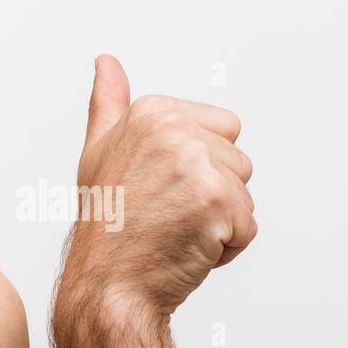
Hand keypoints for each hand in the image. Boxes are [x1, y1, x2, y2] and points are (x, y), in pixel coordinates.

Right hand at [59, 55, 254, 318]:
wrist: (107, 285)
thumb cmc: (106, 225)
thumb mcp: (100, 151)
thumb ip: (110, 103)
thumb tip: (107, 62)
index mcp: (153, 111)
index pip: (223, 129)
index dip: (199, 167)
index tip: (158, 187)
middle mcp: (174, 130)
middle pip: (238, 161)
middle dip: (213, 196)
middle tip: (166, 215)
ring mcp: (196, 164)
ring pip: (245, 194)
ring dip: (220, 223)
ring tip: (175, 232)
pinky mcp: (216, 202)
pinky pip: (248, 227)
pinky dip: (226, 248)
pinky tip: (186, 250)